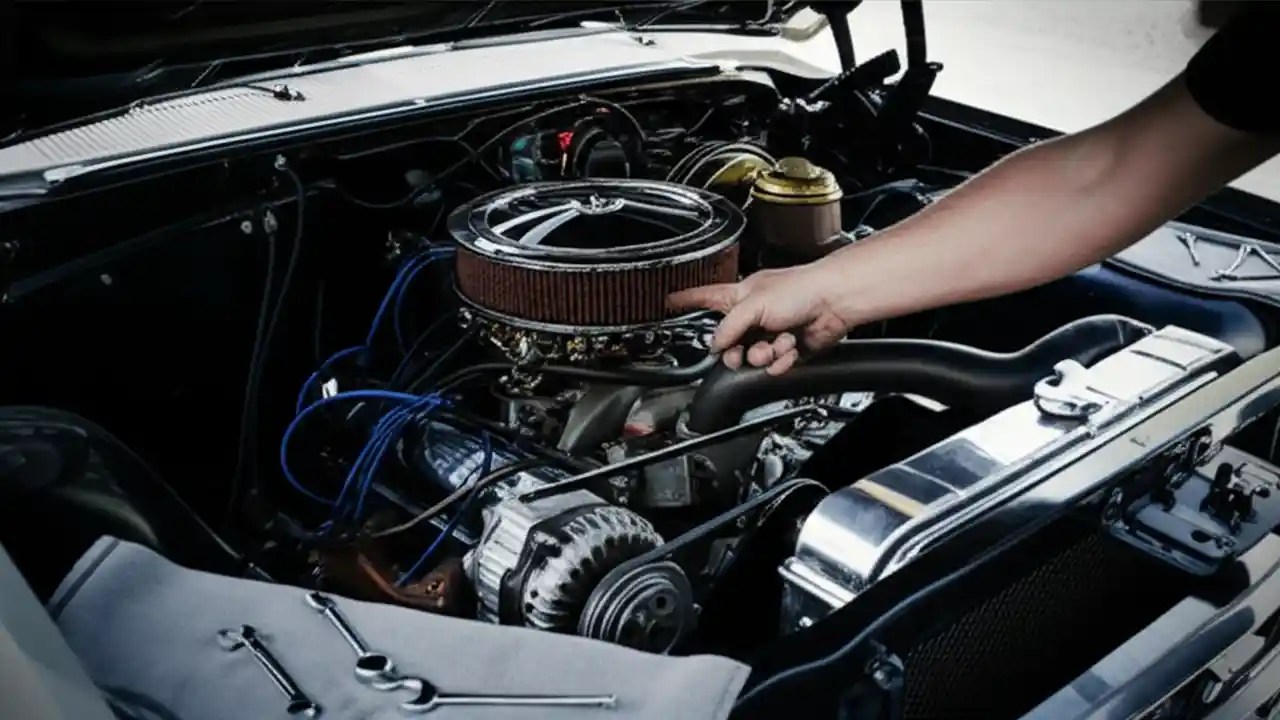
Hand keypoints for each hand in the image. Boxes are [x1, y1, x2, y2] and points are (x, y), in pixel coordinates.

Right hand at [667, 262, 855, 374]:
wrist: (834, 302)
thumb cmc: (800, 289)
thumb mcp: (752, 305)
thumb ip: (728, 327)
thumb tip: (716, 346)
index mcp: (741, 296)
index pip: (705, 297)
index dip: (686, 300)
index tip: (669, 302)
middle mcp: (755, 315)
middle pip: (729, 342)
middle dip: (736, 351)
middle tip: (742, 352)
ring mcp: (771, 332)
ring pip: (753, 357)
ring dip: (765, 354)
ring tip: (777, 343)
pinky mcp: (789, 348)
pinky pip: (775, 366)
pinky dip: (782, 361)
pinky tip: (790, 349)